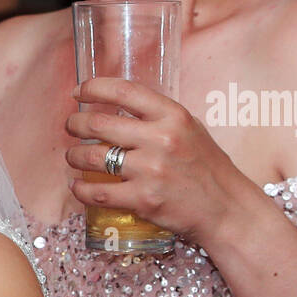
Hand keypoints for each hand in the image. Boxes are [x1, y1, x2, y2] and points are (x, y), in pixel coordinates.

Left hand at [65, 77, 250, 243]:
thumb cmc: (207, 169)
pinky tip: (78, 186)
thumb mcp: (190, 130)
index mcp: (173, 116)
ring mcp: (151, 170)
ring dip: (74, 156)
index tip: (77, 92)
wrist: (226, 209)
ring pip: (93, 157)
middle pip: (99, 124)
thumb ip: (158, 118)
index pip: (124, 91)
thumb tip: (119, 108)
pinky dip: (81, 189)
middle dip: (75, 123)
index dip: (93, 88)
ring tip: (73, 157)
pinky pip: (97, 192)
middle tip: (70, 126)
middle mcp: (161, 139)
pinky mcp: (143, 200)